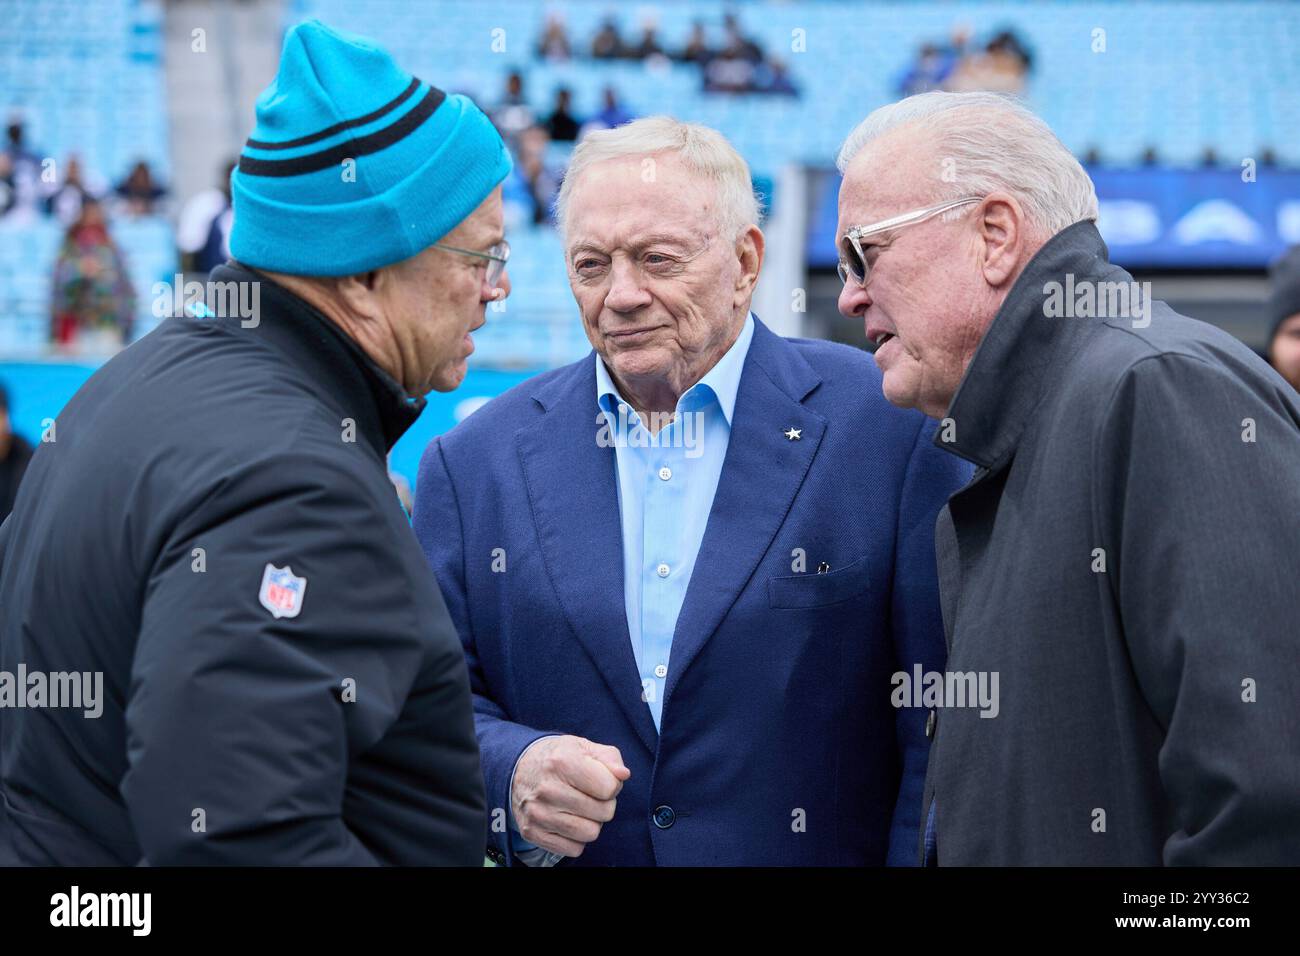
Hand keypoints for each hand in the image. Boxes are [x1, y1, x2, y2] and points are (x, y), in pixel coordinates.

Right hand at [510, 735, 629, 857]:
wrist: (518, 769)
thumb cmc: (558, 758)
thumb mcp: (583, 747)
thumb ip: (610, 758)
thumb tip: (623, 775)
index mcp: (563, 762)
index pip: (609, 788)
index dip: (612, 785)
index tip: (600, 780)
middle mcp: (548, 789)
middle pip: (603, 813)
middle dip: (604, 804)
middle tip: (590, 795)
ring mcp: (539, 814)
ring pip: (590, 834)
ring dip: (591, 823)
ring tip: (580, 808)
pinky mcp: (532, 832)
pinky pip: (573, 849)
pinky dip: (576, 839)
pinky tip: (568, 820)